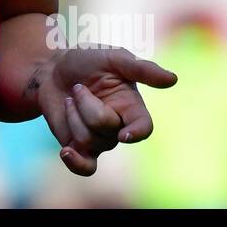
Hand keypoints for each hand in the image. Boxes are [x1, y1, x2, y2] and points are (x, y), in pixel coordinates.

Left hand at [37, 44, 176, 175]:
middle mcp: (119, 126)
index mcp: (131, 106)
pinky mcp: (79, 146)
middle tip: (77, 86)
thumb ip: (141, 69)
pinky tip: (66, 151)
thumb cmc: (86, 60)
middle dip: (86, 105)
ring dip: (72, 115)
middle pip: (107, 130)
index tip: (124, 134)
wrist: (53, 68)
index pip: (143, 127)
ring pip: (89, 140)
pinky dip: (75, 163)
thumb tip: (173, 79)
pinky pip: (84, 167)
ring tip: (69, 98)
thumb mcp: (114, 58)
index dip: (137, 133)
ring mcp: (99, 139)